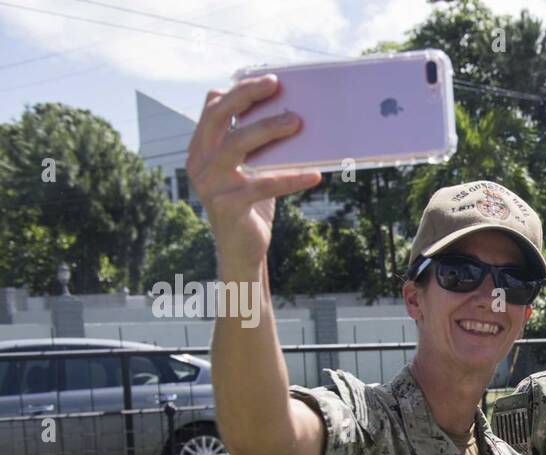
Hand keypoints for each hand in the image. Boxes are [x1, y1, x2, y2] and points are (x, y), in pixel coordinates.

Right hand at [186, 74, 320, 277]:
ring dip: (268, 129)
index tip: (267, 80)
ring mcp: (210, 185)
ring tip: (297, 122)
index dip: (238, 92)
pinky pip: (263, 185)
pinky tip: (315, 174)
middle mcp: (199, 164)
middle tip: (276, 85)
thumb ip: (254, 145)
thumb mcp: (248, 170)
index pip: (213, 110)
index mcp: (200, 150)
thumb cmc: (250, 206)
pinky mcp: (228, 206)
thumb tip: (287, 114)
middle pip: (219, 118)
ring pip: (238, 145)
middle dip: (247, 97)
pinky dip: (291, 178)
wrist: (242, 252)